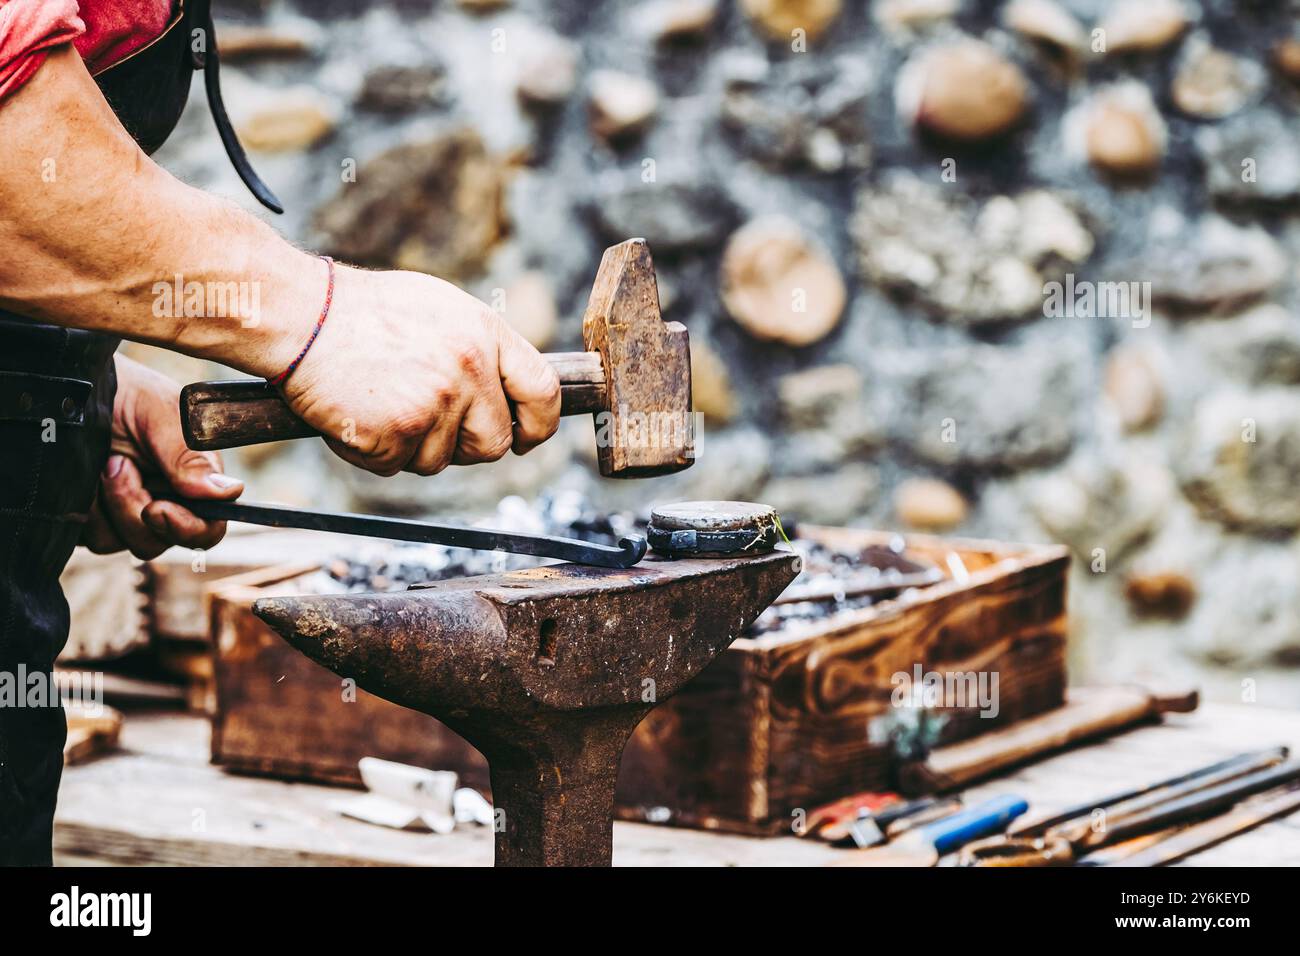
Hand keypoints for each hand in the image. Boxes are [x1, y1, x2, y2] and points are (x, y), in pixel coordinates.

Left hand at [81, 356, 243, 559]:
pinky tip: (87, 476)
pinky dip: (86, 509)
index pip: (208, 528)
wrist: (76, 390)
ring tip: (105, 462)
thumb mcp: (162, 414)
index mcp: (196, 482)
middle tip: (118, 465)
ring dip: (109, 504)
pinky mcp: (98, 519)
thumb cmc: (128, 393)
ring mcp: (130, 513)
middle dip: (135, 509)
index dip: (189, 529)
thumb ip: (190, 457)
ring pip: (126, 542)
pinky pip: (95, 537)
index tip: (157, 509)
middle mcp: (168, 502)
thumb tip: (228, 492)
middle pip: (163, 540)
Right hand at [280, 265, 561, 476]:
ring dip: (410, 447)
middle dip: (463, 445)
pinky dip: (372, 451)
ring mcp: (435, 402)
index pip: (543, 392)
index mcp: (486, 334)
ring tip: (379, 403)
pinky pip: (394, 465)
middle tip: (425, 422)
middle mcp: (470, 368)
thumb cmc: (364, 312)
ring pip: (439, 461)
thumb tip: (508, 391)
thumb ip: (480, 349)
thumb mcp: (441, 310)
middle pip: (493, 443)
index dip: (538, 425)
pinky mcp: (398, 431)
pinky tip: (356, 414)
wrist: (301, 314)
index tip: (523, 437)